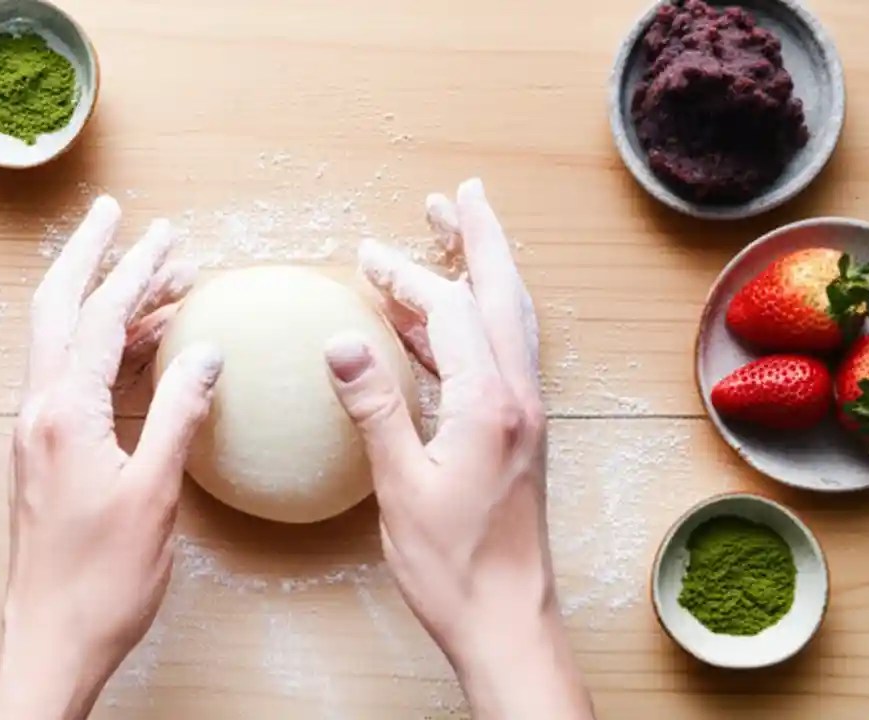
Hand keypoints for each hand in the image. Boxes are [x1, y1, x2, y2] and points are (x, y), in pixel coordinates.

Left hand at [0, 197, 222, 719]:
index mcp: (64, 414)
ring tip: (158, 279)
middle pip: (58, 308)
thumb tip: (205, 352)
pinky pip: (74, 378)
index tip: (168, 235)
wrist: (50, 640)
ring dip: (107, 303)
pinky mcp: (47, 453)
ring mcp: (39, 432)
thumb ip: (179, 413)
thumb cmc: (101, 580)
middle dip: (90, 256)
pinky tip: (144, 347)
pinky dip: (107, 349)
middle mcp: (40, 411)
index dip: (137, 271)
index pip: (101, 318)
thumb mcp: (155, 493)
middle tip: (118, 215)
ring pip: (66, 342)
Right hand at [325, 179, 593, 718]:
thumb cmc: (455, 566)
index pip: (449, 310)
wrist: (508, 620)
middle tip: (456, 198)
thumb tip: (342, 341)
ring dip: (484, 273)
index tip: (366, 258)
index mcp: (491, 403)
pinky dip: (475, 322)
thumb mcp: (401, 486)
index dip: (406, 277)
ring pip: (509, 321)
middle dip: (479, 240)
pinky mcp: (520, 434)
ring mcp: (526, 415)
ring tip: (453, 240)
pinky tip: (441, 326)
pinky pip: (502, 355)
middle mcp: (519, 398)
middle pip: (502, 295)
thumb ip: (374, 407)